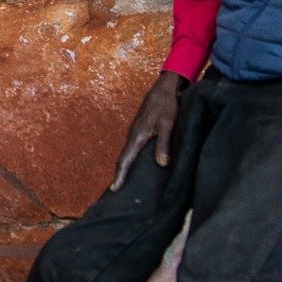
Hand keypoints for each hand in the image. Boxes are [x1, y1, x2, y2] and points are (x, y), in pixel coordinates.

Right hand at [111, 71, 183, 190]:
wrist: (163, 89)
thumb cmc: (166, 105)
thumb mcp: (167, 124)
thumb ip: (163, 143)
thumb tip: (162, 163)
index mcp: (137, 136)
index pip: (125, 160)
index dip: (120, 175)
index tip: (114, 189)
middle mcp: (133, 136)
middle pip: (123, 159)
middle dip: (119, 175)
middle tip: (117, 191)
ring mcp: (135, 133)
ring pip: (128, 154)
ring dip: (125, 168)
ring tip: (125, 183)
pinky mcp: (140, 131)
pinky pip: (133, 149)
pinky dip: (131, 159)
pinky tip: (137, 166)